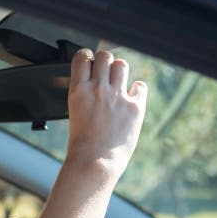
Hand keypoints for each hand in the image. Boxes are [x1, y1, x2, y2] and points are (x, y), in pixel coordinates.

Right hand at [65, 49, 146, 177]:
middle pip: (104, 56)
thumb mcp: (75, 112)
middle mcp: (98, 89)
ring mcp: (117, 97)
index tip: (90, 62)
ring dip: (120, 71)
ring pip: (122, 65)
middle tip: (106, 73)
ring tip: (119, 82)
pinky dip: (137, 89)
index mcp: (78, 90)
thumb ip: (85, 94)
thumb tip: (96, 82)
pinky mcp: (135, 107)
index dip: (87, 57)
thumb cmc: (81, 143)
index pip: (82, 57)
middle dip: (105, 61)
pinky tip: (132, 96)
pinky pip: (141, 86)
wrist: (95, 162)